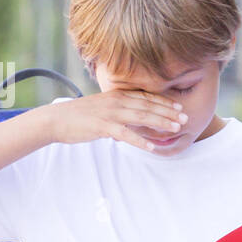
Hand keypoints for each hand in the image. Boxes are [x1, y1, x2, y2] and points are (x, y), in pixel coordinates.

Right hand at [44, 89, 187, 150]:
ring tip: (176, 128)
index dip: (164, 101)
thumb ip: (117, 116)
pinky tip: (152, 146)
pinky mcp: (102, 126)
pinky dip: (140, 140)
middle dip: (168, 112)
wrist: (56, 120)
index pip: (145, 97)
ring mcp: (110, 113)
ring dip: (161, 122)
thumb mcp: (101, 110)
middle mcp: (116, 101)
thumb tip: (128, 128)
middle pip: (148, 105)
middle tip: (185, 118)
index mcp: (116, 95)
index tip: (179, 106)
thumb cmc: (79, 117)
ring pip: (141, 116)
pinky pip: (125, 133)